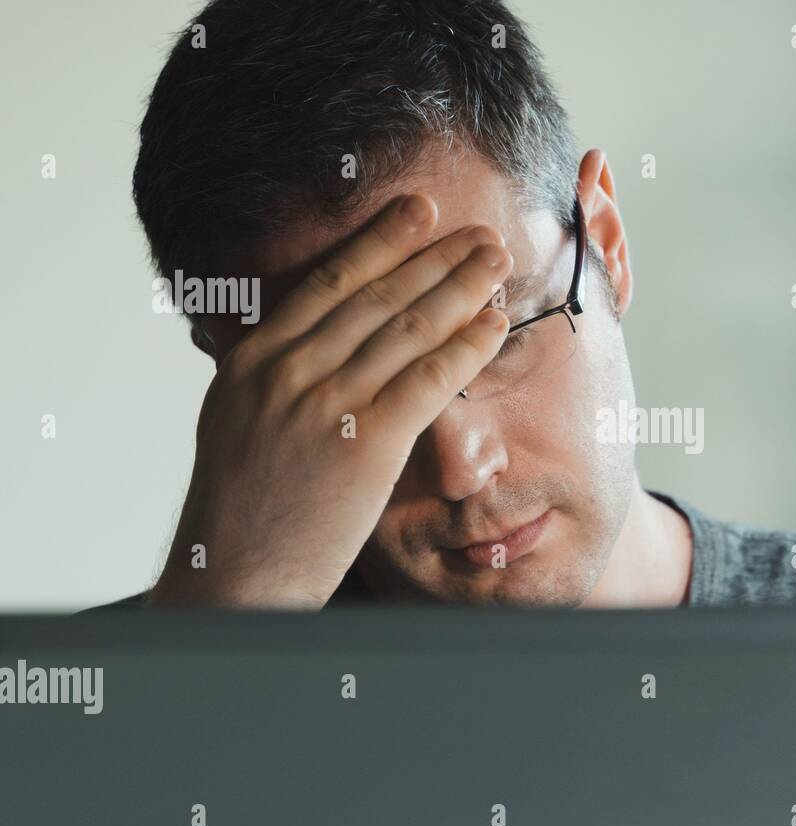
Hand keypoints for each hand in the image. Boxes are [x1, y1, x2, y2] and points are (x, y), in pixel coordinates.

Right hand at [149, 194, 511, 606]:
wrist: (235, 578)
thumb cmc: (242, 511)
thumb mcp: (237, 422)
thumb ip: (273, 375)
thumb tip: (312, 338)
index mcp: (252, 360)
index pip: (325, 284)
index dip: (377, 241)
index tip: (414, 212)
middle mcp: (286, 370)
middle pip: (374, 296)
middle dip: (433, 256)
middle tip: (476, 231)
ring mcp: (325, 404)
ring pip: (406, 328)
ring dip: (459, 287)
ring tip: (495, 261)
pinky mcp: (365, 444)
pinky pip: (427, 379)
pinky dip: (465, 345)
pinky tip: (494, 324)